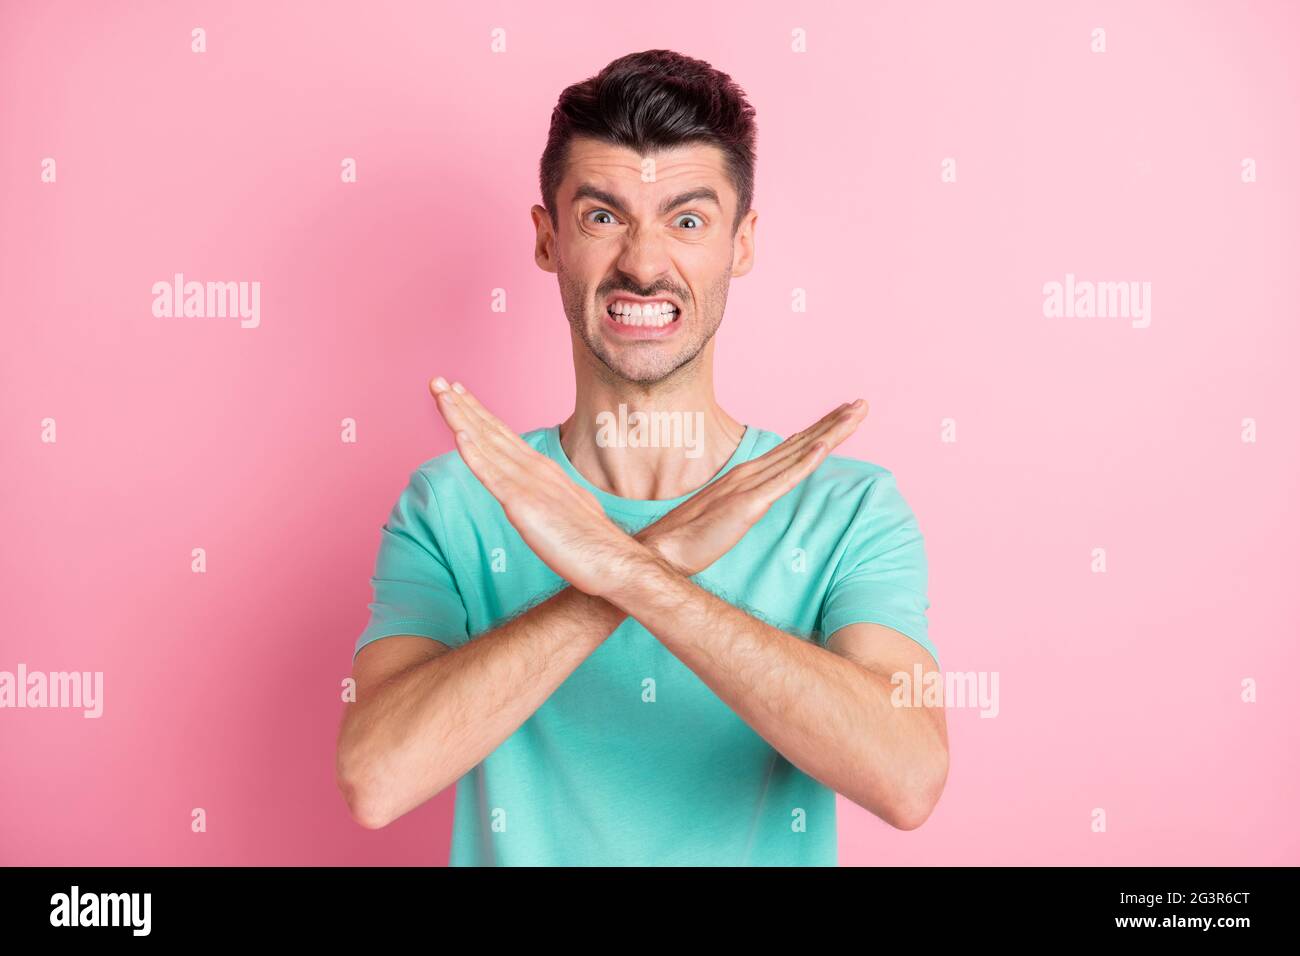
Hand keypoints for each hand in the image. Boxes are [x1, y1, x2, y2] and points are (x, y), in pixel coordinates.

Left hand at [428, 377, 643, 597]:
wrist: (612, 560)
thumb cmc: (590, 542)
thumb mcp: (565, 509)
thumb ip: (546, 497)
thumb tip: (535, 496)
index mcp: (542, 470)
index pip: (503, 435)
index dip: (478, 413)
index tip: (457, 393)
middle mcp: (535, 469)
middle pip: (491, 431)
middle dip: (462, 405)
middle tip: (437, 380)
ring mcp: (529, 485)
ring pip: (487, 445)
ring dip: (461, 418)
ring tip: (440, 394)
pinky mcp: (524, 506)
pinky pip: (493, 478)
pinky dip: (475, 455)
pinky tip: (459, 437)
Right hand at [636, 400, 868, 575]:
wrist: (662, 552)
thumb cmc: (688, 539)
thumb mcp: (723, 518)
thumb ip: (740, 506)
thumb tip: (754, 505)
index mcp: (746, 475)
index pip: (790, 448)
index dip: (818, 431)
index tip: (841, 416)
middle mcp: (749, 472)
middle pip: (801, 442)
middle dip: (834, 422)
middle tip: (861, 403)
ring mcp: (749, 485)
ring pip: (799, 453)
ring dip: (830, 432)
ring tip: (856, 413)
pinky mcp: (748, 504)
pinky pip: (783, 481)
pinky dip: (805, 462)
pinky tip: (824, 447)